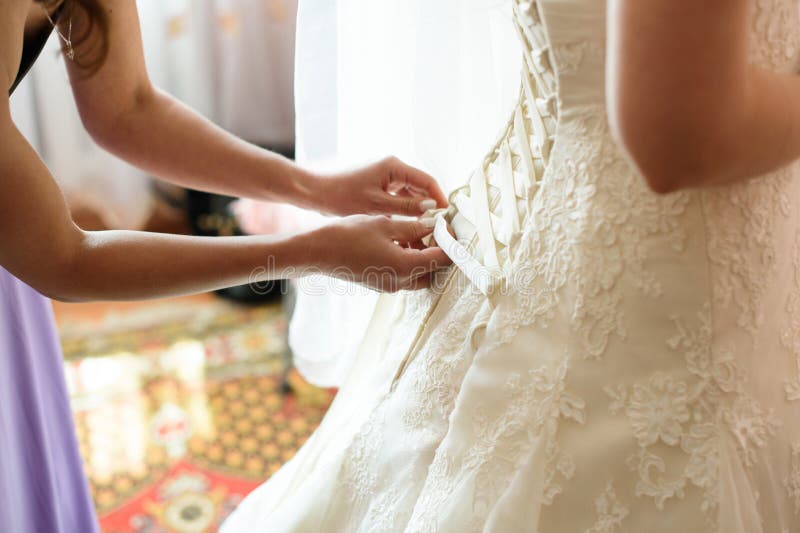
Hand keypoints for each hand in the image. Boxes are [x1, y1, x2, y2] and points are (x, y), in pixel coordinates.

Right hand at [312, 215, 451, 291]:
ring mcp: (390, 285)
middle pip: (433, 270)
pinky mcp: (381, 284)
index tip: (446, 225)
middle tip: (432, 229)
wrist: (318, 252)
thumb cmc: (348, 236)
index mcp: (405, 267)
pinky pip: (404, 274)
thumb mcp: (385, 225)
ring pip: (419, 273)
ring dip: (422, 255)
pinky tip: (399, 241)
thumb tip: (434, 225)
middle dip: (437, 250)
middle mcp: (400, 282)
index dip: (449, 242)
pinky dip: (408, 259)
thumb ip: (413, 227)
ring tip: (414, 232)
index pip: (441, 259)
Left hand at [315, 157, 448, 216]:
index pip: (427, 181)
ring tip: (425, 229)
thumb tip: (430, 208)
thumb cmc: (341, 196)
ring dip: (417, 209)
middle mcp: (391, 167)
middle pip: (420, 187)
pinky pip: (398, 196)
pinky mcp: (377, 184)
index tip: (447, 216)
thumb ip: (406, 206)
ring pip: (409, 193)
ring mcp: (384, 176)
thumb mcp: (377, 205)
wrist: (315, 192)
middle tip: (438, 226)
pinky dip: (404, 209)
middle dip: (430, 205)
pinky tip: (407, 225)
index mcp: (394, 167)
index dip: (439, 198)